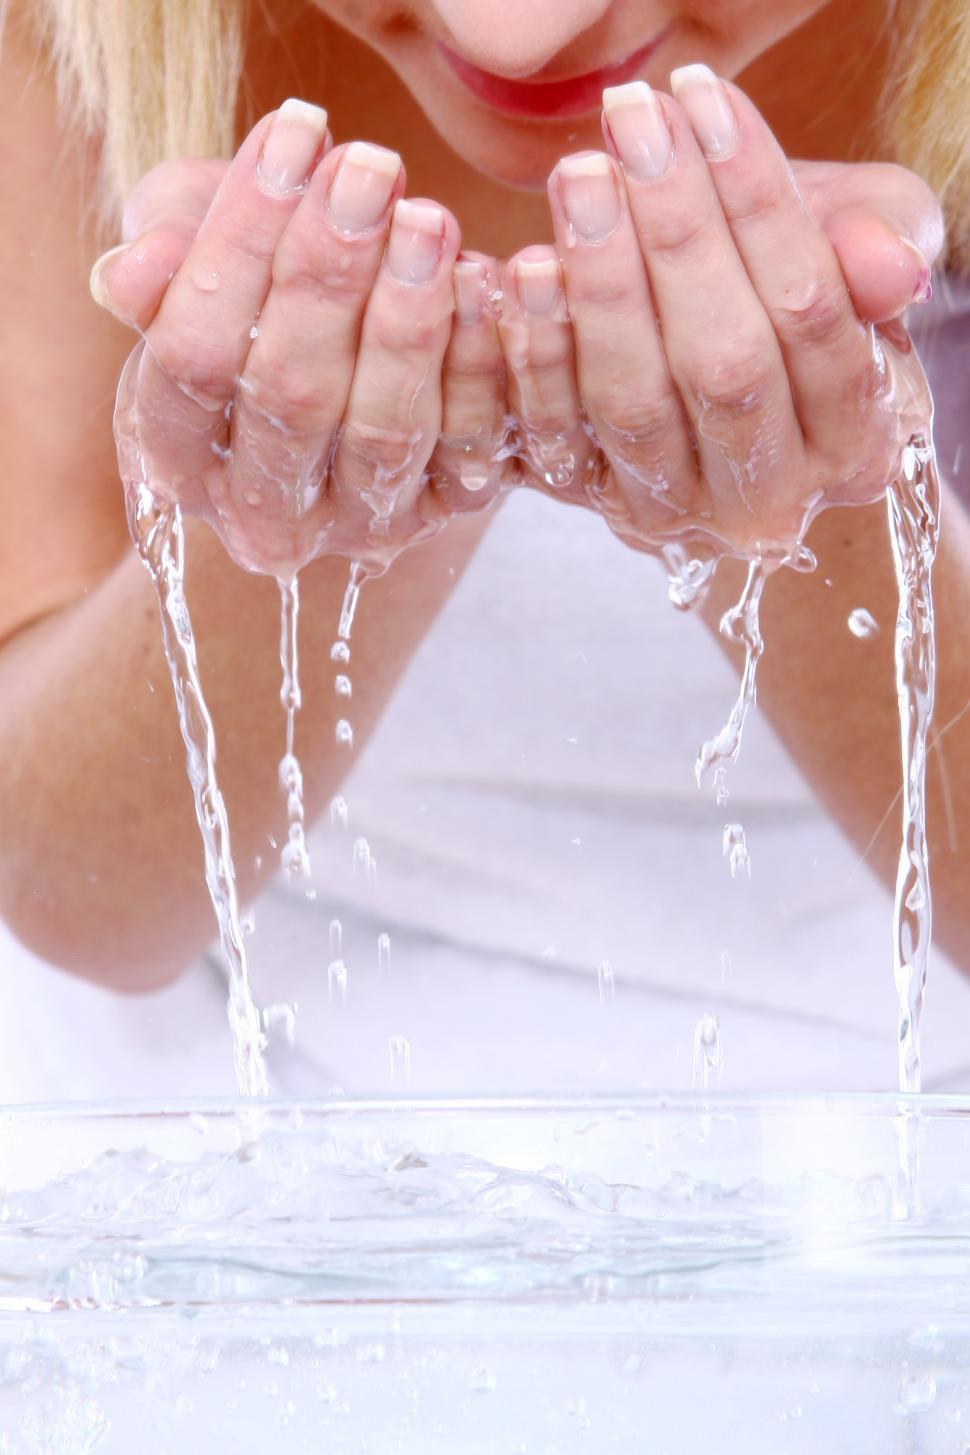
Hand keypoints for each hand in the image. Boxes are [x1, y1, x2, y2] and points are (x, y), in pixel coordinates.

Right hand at [97, 101, 508, 577]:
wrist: (362, 359)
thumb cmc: (260, 291)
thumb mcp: (200, 252)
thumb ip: (166, 251)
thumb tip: (133, 274)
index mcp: (175, 458)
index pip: (191, 358)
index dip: (236, 245)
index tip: (289, 136)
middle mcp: (260, 517)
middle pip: (288, 397)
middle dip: (328, 275)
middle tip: (368, 169)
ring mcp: (355, 525)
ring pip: (381, 433)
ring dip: (407, 322)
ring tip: (429, 219)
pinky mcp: (442, 515)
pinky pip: (466, 448)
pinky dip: (477, 363)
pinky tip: (483, 279)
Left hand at [496, 71, 941, 572]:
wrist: (711, 390)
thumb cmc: (785, 299)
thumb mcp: (847, 255)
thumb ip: (876, 244)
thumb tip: (882, 263)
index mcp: (856, 443)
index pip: (809, 316)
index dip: (759, 207)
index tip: (706, 104)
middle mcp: (770, 500)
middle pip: (724, 365)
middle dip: (678, 235)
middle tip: (634, 129)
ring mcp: (678, 512)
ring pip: (636, 403)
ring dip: (602, 285)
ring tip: (579, 179)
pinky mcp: (597, 505)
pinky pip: (559, 436)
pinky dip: (539, 352)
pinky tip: (528, 269)